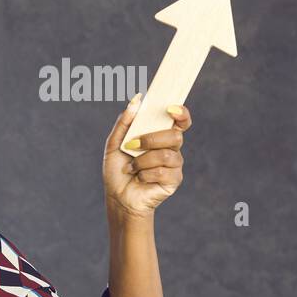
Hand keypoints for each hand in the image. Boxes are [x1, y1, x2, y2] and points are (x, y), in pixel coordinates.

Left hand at [102, 93, 190, 220]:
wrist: (118, 197)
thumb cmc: (118, 169)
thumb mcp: (115, 143)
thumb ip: (124, 121)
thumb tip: (137, 99)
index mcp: (160, 136)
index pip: (180, 121)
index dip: (181, 113)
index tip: (171, 108)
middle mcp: (171, 148)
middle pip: (175, 135)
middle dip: (152, 139)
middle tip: (133, 146)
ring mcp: (174, 165)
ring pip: (167, 154)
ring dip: (143, 160)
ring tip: (131, 167)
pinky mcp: (174, 181)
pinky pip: (164, 171)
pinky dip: (145, 174)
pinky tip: (139, 178)